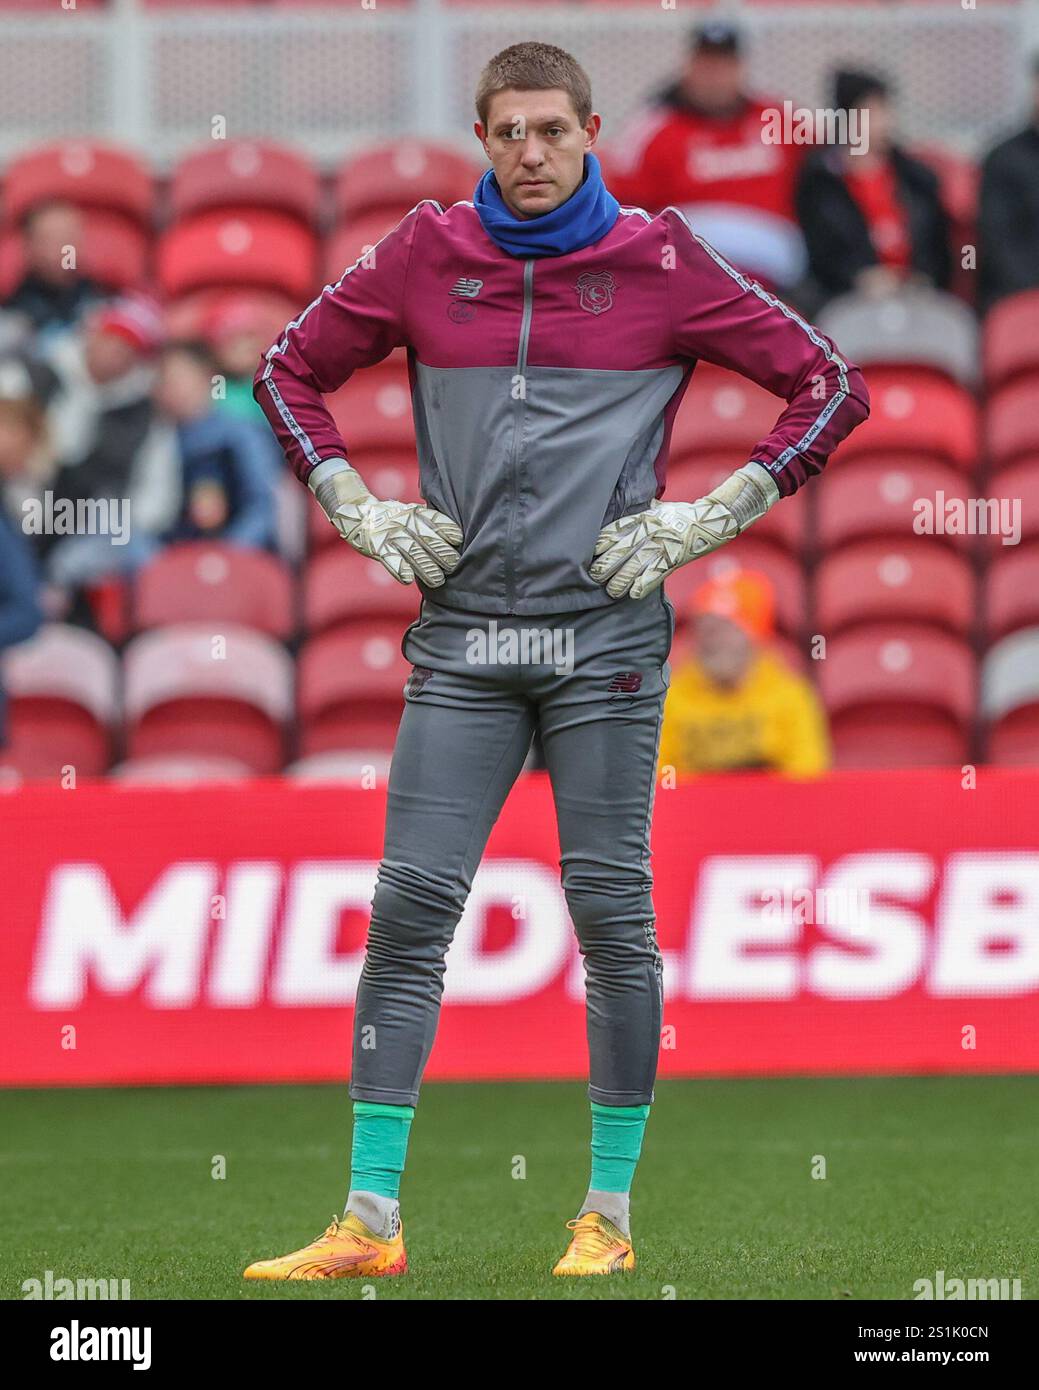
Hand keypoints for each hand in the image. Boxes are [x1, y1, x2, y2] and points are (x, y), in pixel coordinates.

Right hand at [310, 460, 461, 586]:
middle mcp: (403, 523)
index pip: (434, 520)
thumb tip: (457, 538)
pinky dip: (398, 568)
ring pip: (411, 551)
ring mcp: (390, 535)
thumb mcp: (409, 512)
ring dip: (425, 566)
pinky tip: (408, 578)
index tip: (459, 539)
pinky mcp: (376, 547)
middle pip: (426, 538)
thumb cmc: (390, 517)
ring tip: (438, 580)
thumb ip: (429, 523)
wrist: (355, 511)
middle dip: (441, 552)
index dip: (447, 529)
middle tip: (454, 566)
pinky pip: (389, 558)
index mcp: (414, 514)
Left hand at [589, 461, 779, 599]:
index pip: (616, 529)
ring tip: (610, 591)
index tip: (589, 552)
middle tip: (594, 576)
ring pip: (636, 565)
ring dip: (621, 580)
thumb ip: (639, 511)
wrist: (713, 519)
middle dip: (606, 565)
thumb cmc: (681, 514)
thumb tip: (618, 507)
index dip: (601, 542)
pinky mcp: (675, 559)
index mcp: (644, 517)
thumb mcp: (658, 507)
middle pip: (623, 549)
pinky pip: (657, 574)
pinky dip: (644, 585)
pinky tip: (633, 594)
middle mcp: (651, 531)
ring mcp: (663, 546)